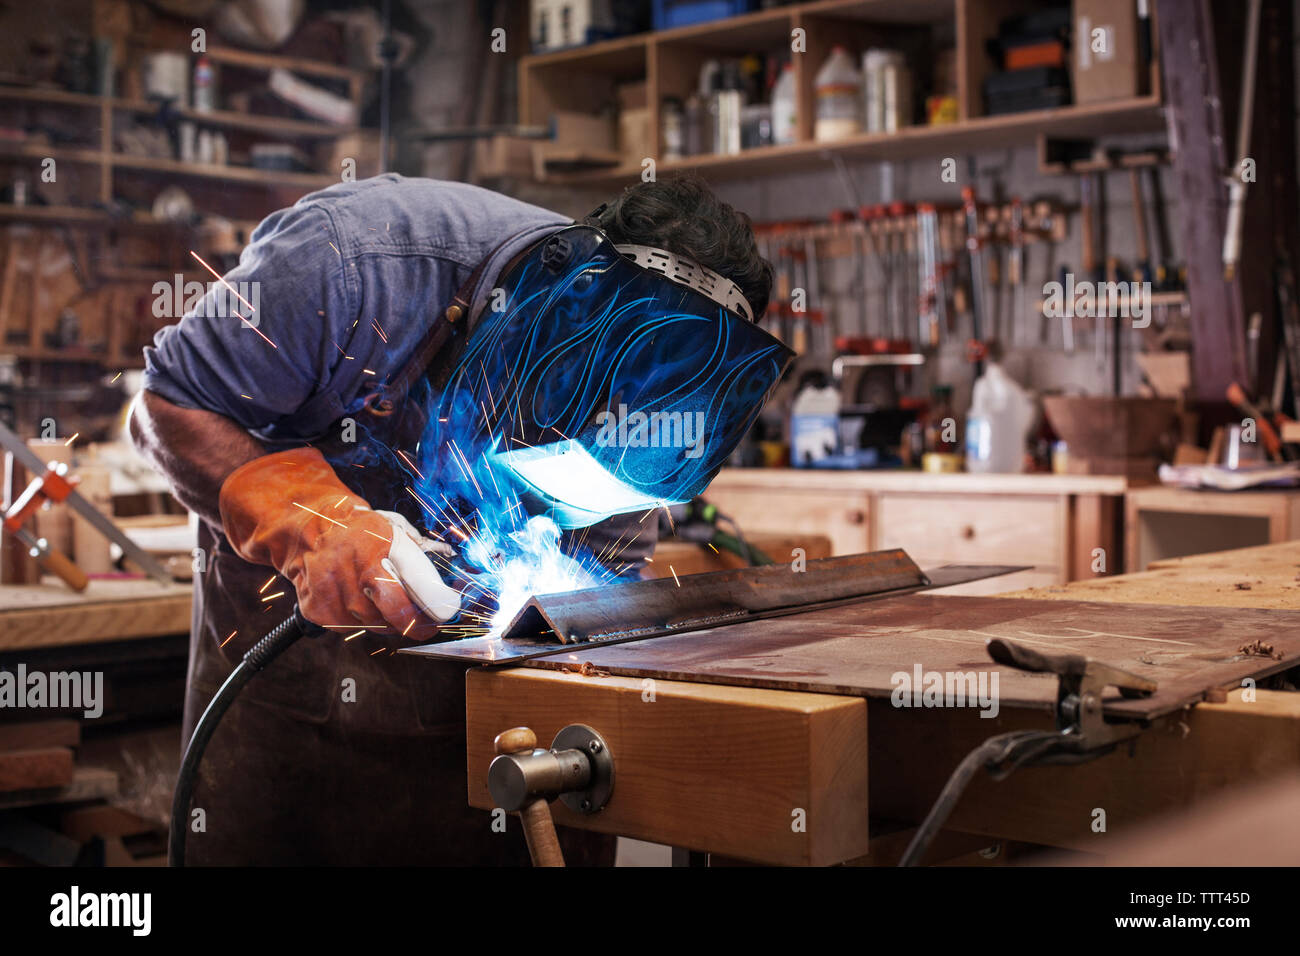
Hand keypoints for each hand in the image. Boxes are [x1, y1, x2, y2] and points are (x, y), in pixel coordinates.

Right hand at [219, 447, 460, 634]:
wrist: (305, 529)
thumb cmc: (356, 529)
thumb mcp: (392, 530)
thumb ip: (418, 557)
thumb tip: (446, 585)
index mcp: (377, 548)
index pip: (420, 587)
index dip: (440, 605)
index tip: (449, 609)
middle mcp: (354, 573)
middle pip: (400, 616)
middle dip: (419, 622)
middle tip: (427, 620)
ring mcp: (333, 595)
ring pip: (377, 626)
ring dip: (387, 618)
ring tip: (379, 594)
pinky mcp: (318, 611)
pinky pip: (352, 628)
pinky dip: (361, 619)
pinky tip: (355, 597)